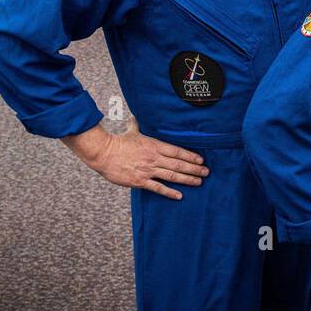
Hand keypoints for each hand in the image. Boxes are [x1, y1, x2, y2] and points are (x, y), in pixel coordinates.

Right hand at [65, 125, 208, 200]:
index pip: (177, 151)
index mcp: (154, 145)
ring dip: (187, 179)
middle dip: (194, 169)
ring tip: (199, 182)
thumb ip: (139, 124)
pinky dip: (170, 192)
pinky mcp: (140, 181)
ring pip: (172, 176)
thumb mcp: (133, 130)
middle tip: (206, 172)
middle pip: (179, 164)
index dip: (191, 156)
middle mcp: (154, 158)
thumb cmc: (118, 142)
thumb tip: (138, 114)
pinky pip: (158, 188)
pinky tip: (179, 196)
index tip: (201, 160)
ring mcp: (148, 170)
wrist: (103, 153)